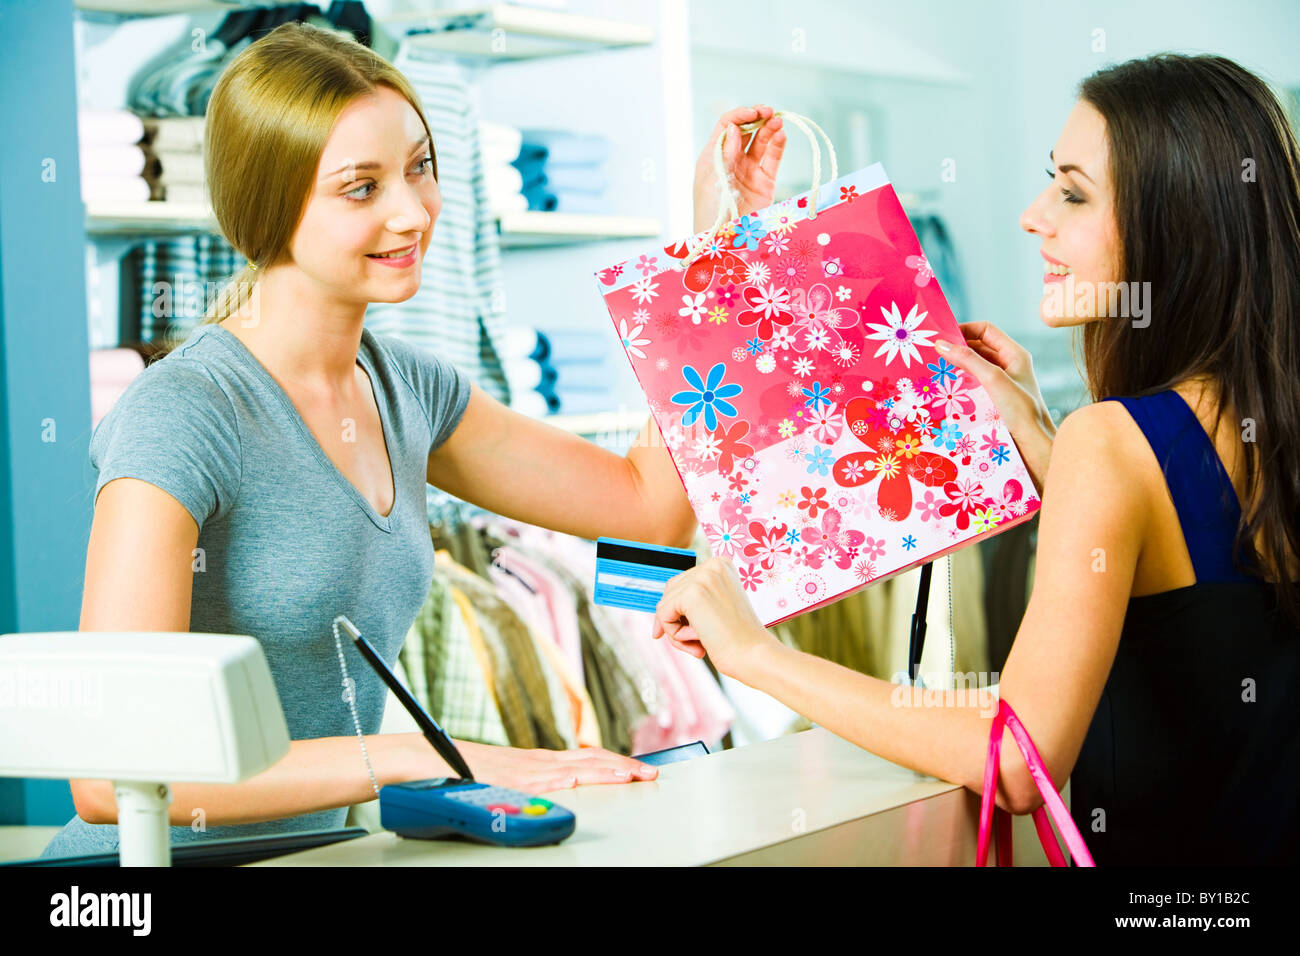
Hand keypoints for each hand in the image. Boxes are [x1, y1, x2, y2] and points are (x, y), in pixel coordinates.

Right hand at [428, 739, 657, 793]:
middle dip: (623, 767)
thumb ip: (540, 782)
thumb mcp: (514, 777)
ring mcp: (527, 770)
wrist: (436, 756)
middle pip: (591, 761)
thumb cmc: (475, 771)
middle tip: (651, 773)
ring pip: (574, 768)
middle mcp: (540, 761)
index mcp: (543, 760)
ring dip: (604, 772)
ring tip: (630, 776)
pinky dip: (559, 779)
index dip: (618, 763)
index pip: (590, 759)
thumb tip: (567, 789)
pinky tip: (576, 781)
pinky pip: (539, 778)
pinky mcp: (510, 779)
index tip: (642, 768)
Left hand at [651, 556, 781, 680]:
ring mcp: (702, 577)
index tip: (691, 634)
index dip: (680, 610)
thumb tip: (659, 611)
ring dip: (677, 632)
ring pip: (665, 605)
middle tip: (694, 646)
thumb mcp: (717, 608)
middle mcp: (713, 564)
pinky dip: (674, 635)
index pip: (684, 583)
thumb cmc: (738, 640)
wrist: (754, 655)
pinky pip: (663, 614)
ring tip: (700, 646)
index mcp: (722, 564)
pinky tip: (698, 643)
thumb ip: (695, 600)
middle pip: (671, 591)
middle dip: (674, 620)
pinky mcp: (692, 593)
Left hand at [693, 105, 786, 233]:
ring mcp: (749, 170)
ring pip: (761, 142)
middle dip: (757, 117)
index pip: (727, 127)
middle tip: (768, 111)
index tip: (752, 112)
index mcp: (714, 156)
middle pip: (747, 131)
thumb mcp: (713, 180)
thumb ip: (725, 154)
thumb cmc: (710, 214)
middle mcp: (732, 160)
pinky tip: (782, 135)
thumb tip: (735, 127)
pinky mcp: (765, 182)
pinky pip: (773, 159)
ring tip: (778, 120)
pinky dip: (778, 146)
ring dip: (770, 128)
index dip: (740, 115)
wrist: (723, 243)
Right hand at [935, 321, 1056, 493]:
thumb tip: (941, 344)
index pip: (985, 330)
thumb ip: (968, 360)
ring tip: (936, 371)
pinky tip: (947, 389)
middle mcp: (1009, 365)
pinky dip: (961, 383)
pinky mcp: (996, 399)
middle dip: (957, 349)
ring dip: (957, 367)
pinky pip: (974, 384)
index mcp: (1014, 354)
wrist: (1034, 445)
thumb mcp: (993, 380)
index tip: (941, 337)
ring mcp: (1003, 383)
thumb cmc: (1021, 410)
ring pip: (975, 367)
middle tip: (933, 354)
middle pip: (978, 348)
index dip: (964, 329)